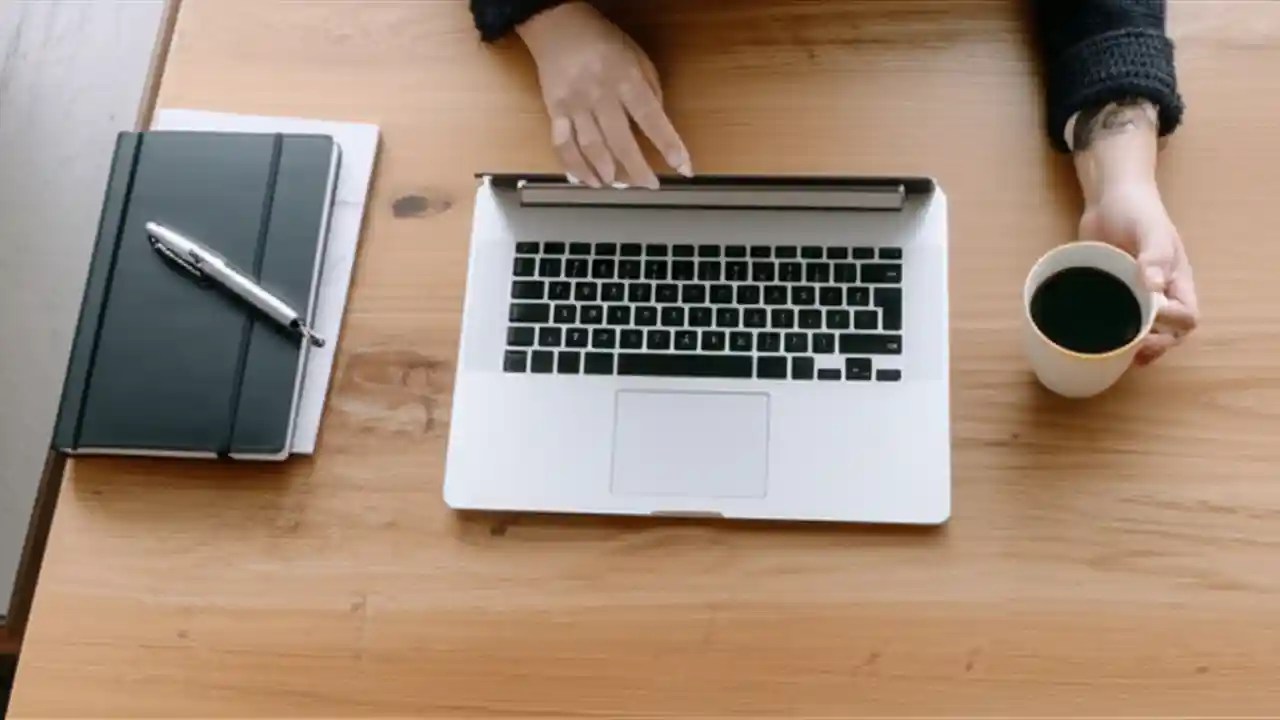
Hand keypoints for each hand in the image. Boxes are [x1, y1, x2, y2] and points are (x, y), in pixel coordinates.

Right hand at [516, 1, 690, 187]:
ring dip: (606, 172)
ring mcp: (574, 104)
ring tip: (618, 185)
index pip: (652, 118)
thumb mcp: (637, 56)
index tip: (684, 167)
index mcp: (626, 79)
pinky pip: (563, 146)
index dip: (669, 145)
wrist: (557, 25)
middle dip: (637, 169)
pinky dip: (575, 167)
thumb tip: (657, 127)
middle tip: (650, 186)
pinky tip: (588, 180)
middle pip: (620, 141)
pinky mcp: (554, 111)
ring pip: (590, 148)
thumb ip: (650, 90)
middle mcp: (600, 94)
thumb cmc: (603, 41)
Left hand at [1078, 180, 1198, 365]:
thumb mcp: (1149, 229)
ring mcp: (1135, 296)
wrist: (1109, 200)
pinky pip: (1118, 321)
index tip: (1152, 317)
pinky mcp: (1111, 295)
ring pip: (1145, 333)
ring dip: (1136, 348)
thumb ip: (1154, 256)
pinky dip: (1113, 336)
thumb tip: (1154, 287)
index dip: (1173, 323)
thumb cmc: (1137, 210)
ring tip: (1118, 357)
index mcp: (1176, 280)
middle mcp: (1160, 294)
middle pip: (1170, 333)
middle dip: (1156, 346)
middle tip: (1134, 350)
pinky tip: (1098, 344)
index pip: (1187, 314)